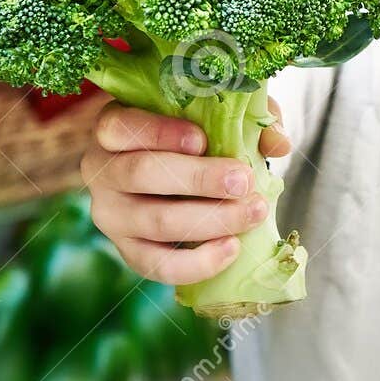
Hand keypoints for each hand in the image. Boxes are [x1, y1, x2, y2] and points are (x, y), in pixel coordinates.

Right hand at [80, 96, 291, 284]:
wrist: (172, 175)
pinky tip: (231, 248)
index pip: (121, 126)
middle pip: (141, 175)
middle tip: (244, 182)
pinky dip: (198, 262)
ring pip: (155, 222)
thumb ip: (246, 119)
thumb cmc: (191, 135)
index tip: (202, 139)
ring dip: (210, 220)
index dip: (159, 133)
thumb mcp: (215, 115)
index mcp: (112, 128)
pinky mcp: (127, 250)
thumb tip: (278, 143)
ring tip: (253, 213)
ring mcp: (110, 215)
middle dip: (198, 179)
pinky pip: (158, 265)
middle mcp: (101, 171)